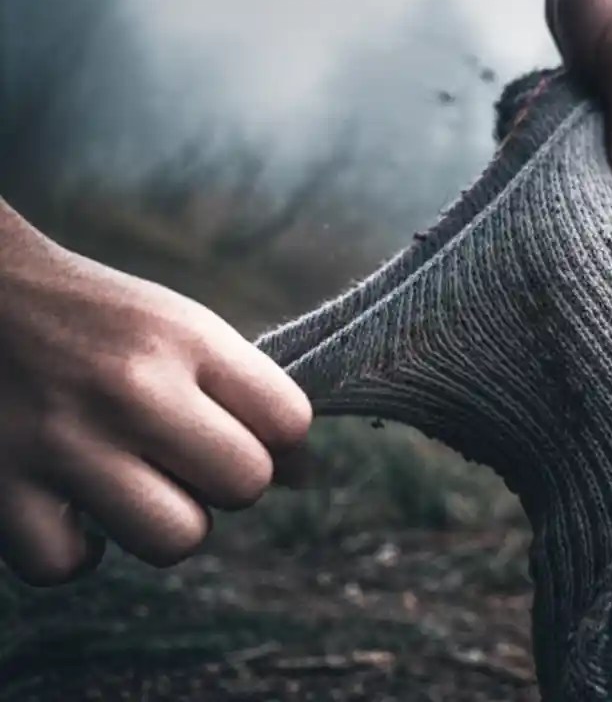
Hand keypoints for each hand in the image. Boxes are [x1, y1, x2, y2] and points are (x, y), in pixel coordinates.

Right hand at [0, 201, 310, 585]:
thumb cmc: (90, 319)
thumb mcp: (179, 327)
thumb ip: (247, 392)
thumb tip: (305, 479)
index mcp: (182, 339)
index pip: (290, 421)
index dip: (277, 437)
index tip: (237, 426)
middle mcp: (129, 390)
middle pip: (244, 485)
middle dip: (225, 480)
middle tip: (180, 455)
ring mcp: (62, 443)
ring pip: (177, 539)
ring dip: (163, 523)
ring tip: (130, 484)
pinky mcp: (0, 488)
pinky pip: (67, 567)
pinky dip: (73, 552)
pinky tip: (69, 509)